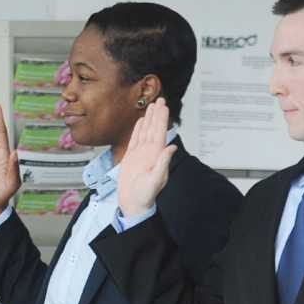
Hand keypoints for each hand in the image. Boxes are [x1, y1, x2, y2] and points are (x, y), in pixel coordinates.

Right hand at [113, 98, 177, 218]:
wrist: (133, 204)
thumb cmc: (145, 196)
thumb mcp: (156, 179)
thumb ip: (163, 163)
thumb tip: (172, 147)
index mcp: (156, 154)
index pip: (160, 132)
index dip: (162, 118)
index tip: (163, 106)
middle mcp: (150, 152)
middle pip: (154, 128)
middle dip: (157, 114)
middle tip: (159, 100)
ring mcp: (140, 154)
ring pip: (145, 131)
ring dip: (148, 119)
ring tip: (150, 107)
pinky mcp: (131, 157)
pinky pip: (134, 140)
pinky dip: (137, 130)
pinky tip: (140, 122)